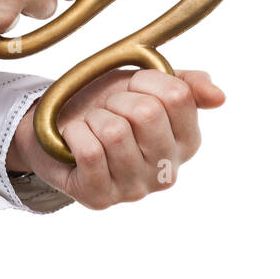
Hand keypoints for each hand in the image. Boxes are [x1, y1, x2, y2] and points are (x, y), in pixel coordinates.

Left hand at [8, 69, 225, 208]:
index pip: (178, 96)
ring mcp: (135, 189)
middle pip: (147, 113)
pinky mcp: (100, 198)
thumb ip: (186, 85)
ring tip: (94, 125)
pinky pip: (90, 151)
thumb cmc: (109, 107)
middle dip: (119, 100)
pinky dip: (76, 133)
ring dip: (95, 118)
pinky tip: (77, 137)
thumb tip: (220, 97)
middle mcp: (167, 171)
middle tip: (110, 108)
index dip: (147, 80)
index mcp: (187, 142)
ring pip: (114, 132)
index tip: (134, 87)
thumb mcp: (147, 87)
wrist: (60, 128)